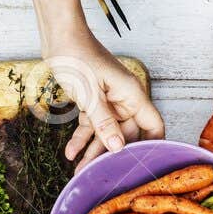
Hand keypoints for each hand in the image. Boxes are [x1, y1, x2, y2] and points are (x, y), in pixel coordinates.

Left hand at [41, 21, 163, 166]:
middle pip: (126, 134)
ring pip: (106, 132)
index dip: (153, 145)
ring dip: (93, 150)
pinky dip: (82, 137)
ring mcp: (108, 100)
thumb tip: (118, 147)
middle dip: (113, 155)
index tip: (146, 166)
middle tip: (102, 176)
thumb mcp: (89, 94)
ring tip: (80, 172)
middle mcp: (123, 99)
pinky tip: (71, 153)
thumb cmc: (78, 56)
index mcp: (131, 95)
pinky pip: (91, 124)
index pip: (153, 125)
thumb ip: (103, 122)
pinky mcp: (92, 101)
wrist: (59, 37)